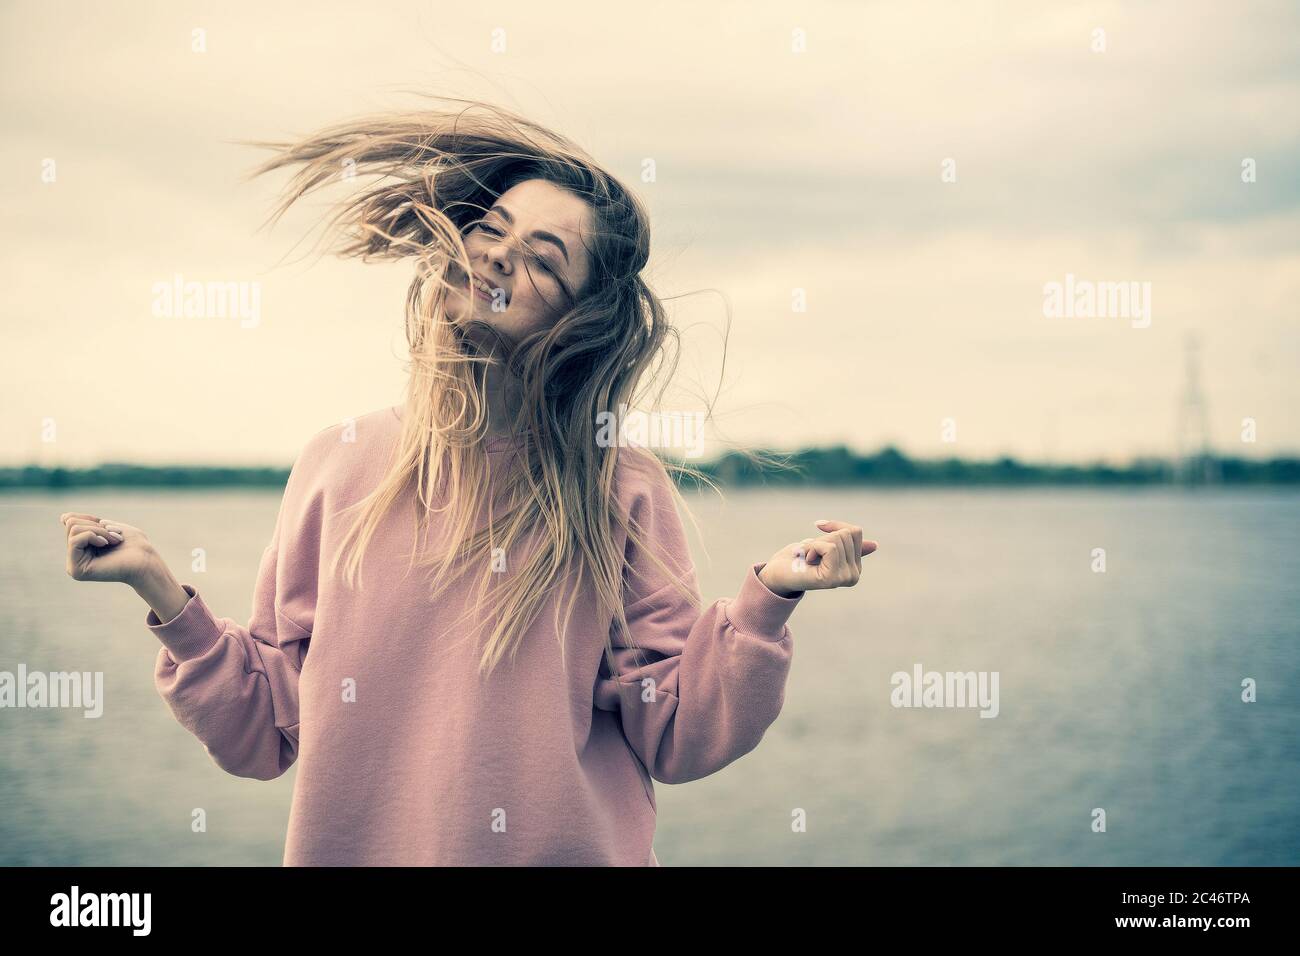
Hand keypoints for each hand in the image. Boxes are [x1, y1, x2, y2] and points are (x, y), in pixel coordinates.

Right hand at [60, 511, 157, 585]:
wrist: (146, 561)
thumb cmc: (134, 545)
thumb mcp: (110, 526)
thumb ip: (87, 522)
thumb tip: (63, 517)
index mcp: (82, 547)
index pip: (71, 521)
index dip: (89, 518)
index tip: (108, 526)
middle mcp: (75, 557)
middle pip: (71, 524)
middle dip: (96, 525)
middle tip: (114, 537)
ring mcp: (73, 564)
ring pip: (73, 529)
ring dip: (98, 531)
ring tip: (113, 541)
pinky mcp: (76, 569)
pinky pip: (75, 540)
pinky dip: (93, 536)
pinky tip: (106, 545)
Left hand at [758, 519, 876, 596]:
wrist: (777, 573)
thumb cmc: (799, 558)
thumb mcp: (825, 546)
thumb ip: (848, 546)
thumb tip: (875, 545)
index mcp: (855, 567)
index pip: (855, 531)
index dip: (833, 527)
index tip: (817, 540)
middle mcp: (854, 576)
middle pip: (846, 534)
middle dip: (823, 537)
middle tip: (810, 553)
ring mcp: (843, 579)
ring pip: (837, 539)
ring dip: (814, 543)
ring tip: (806, 557)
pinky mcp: (831, 579)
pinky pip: (829, 547)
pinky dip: (812, 547)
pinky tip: (806, 561)